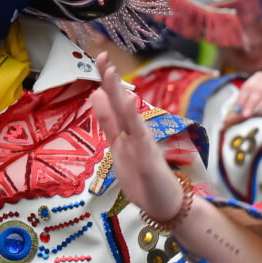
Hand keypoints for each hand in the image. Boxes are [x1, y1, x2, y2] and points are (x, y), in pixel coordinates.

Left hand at [90, 53, 190, 225]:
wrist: (165, 205)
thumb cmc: (143, 178)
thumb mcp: (119, 146)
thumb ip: (108, 122)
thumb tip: (96, 94)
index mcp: (126, 132)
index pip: (113, 104)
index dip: (105, 83)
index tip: (100, 58)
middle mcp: (136, 134)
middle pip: (121, 104)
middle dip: (111, 82)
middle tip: (102, 57)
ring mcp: (143, 146)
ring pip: (130, 118)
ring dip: (120, 96)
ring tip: (111, 75)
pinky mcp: (148, 160)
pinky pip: (140, 139)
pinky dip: (133, 122)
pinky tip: (128, 108)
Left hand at [230, 71, 261, 120]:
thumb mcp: (257, 110)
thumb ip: (242, 115)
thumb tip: (224, 122)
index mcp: (259, 78)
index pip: (248, 87)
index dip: (242, 99)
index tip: (238, 112)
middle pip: (259, 88)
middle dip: (251, 102)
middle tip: (247, 115)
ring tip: (260, 113)